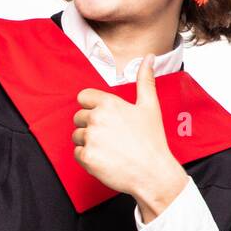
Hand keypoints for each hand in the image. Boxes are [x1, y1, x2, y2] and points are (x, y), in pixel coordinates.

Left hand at [72, 54, 188, 217]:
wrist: (153, 173)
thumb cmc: (152, 141)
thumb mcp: (150, 106)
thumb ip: (145, 80)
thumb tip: (149, 57)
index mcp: (109, 103)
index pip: (83, 97)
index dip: (91, 107)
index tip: (104, 117)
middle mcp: (97, 118)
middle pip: (78, 118)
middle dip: (91, 126)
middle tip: (112, 137)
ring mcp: (90, 138)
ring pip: (77, 136)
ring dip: (89, 143)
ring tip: (110, 149)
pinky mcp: (86, 157)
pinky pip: (77, 154)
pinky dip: (88, 158)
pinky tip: (106, 159)